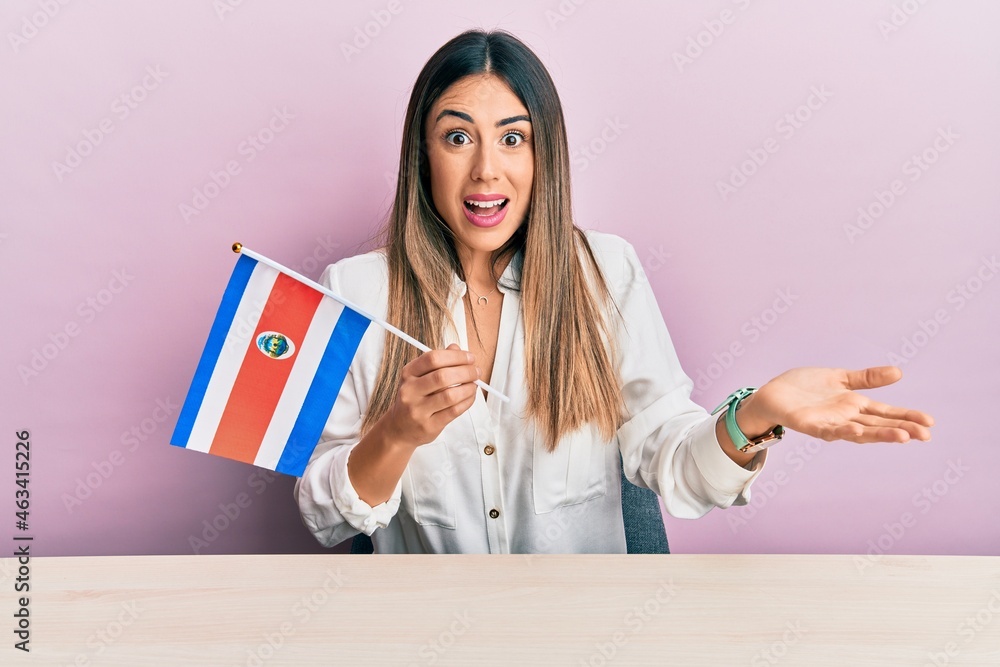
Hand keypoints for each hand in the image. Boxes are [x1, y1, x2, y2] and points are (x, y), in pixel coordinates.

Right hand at [382, 343, 479, 448]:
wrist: (399, 429)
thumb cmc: (413, 400)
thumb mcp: (418, 377)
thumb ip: (437, 362)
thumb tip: (456, 348)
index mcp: (408, 374)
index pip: (432, 358)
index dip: (455, 356)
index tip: (469, 358)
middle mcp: (410, 391)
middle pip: (442, 376)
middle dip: (465, 372)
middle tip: (476, 371)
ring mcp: (418, 410)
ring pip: (449, 395)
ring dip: (468, 388)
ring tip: (474, 385)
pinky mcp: (429, 425)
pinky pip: (453, 411)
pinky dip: (467, 402)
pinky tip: (470, 397)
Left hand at [745, 366, 933, 443]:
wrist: (772, 393)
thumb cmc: (805, 387)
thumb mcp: (840, 378)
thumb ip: (867, 378)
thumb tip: (899, 372)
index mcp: (854, 405)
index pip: (886, 413)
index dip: (906, 417)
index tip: (930, 423)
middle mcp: (846, 418)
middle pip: (878, 426)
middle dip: (901, 430)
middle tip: (924, 435)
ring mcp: (829, 423)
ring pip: (858, 432)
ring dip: (879, 435)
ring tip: (901, 436)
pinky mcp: (810, 425)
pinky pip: (829, 431)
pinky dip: (843, 431)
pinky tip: (857, 430)